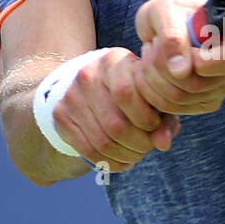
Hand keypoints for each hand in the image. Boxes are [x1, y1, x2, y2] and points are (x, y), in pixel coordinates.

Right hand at [51, 47, 180, 172]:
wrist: (90, 85)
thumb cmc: (132, 90)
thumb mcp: (150, 95)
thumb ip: (164, 117)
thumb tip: (163, 144)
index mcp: (113, 61)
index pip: (126, 94)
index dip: (146, 118)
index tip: (155, 125)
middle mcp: (87, 75)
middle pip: (115, 125)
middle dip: (139, 144)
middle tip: (148, 146)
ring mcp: (70, 97)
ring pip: (103, 142)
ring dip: (126, 156)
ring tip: (137, 153)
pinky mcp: (61, 117)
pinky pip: (89, 151)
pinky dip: (111, 162)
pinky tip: (123, 160)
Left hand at [134, 0, 224, 115]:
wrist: (167, 24)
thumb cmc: (171, 11)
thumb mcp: (164, 9)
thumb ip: (172, 33)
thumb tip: (181, 71)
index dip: (202, 61)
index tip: (183, 45)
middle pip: (197, 84)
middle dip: (162, 65)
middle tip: (154, 44)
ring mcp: (222, 88)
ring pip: (180, 98)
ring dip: (152, 75)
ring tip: (151, 53)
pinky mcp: (205, 103)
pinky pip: (172, 107)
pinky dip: (151, 89)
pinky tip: (151, 70)